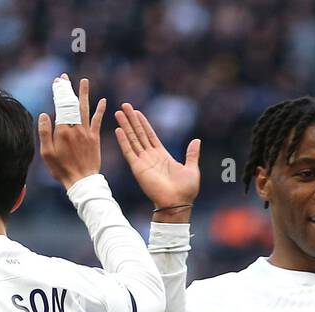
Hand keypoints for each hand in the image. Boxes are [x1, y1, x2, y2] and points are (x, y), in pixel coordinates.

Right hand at [38, 75, 107, 188]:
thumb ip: (44, 133)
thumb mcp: (47, 153)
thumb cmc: (61, 169)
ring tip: (84, 81)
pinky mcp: (94, 138)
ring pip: (84, 109)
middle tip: (65, 77)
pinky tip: (103, 100)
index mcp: (62, 131)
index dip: (58, 93)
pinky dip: (100, 110)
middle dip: (68, 89)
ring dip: (84, 94)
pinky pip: (97, 121)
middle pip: (71, 104)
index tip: (57, 82)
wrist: (81, 181)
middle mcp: (75, 129)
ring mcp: (86, 132)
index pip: (60, 106)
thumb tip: (44, 114)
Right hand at [114, 103, 199, 219]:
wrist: (178, 203)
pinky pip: (129, 152)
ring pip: (132, 139)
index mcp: (162, 155)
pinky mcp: (138, 168)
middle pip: (139, 134)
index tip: (137, 112)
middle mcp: (150, 157)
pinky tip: (119, 129)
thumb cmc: (186, 190)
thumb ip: (191, 154)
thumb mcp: (192, 168)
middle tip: (124, 106)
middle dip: (132, 120)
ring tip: (118, 112)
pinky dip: (123, 141)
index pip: (150, 135)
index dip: (143, 123)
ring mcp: (143, 162)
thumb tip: (196, 140)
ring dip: (125, 126)